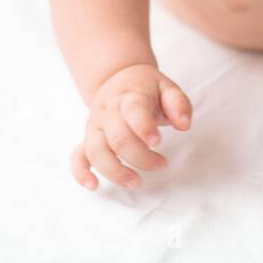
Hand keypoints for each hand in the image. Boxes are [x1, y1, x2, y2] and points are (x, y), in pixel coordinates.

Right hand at [71, 63, 192, 190]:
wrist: (117, 77)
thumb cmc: (146, 88)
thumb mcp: (167, 87)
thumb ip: (178, 104)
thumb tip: (184, 125)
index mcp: (130, 96)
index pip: (133, 111)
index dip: (144, 128)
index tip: (157, 141)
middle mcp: (108, 112)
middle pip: (118, 138)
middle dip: (140, 157)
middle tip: (161, 164)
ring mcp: (95, 126)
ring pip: (97, 151)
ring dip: (115, 171)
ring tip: (135, 182)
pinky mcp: (88, 138)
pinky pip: (78, 156)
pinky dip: (81, 172)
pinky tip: (93, 185)